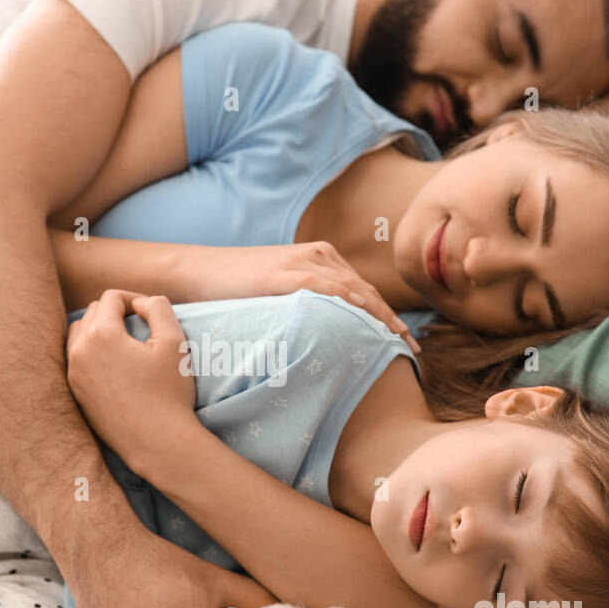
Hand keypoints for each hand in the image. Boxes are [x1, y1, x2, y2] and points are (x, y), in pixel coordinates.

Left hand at [66, 289, 196, 462]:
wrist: (157, 442)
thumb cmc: (169, 392)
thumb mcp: (174, 342)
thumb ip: (158, 308)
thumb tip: (140, 303)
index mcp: (100, 334)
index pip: (110, 298)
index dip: (134, 298)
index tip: (150, 313)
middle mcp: (79, 352)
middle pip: (91, 313)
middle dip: (115, 313)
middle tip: (141, 326)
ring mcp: (73, 375)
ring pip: (78, 335)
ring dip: (99, 330)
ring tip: (124, 342)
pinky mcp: (75, 394)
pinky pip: (76, 360)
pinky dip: (91, 353)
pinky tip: (113, 365)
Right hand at [182, 242, 420, 352]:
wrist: (195, 272)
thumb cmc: (234, 291)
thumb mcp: (279, 298)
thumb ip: (305, 308)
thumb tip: (327, 341)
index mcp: (320, 260)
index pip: (364, 292)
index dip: (388, 318)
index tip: (406, 345)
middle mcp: (317, 255)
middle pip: (366, 292)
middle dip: (391, 321)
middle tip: (412, 352)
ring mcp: (301, 261)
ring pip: (352, 290)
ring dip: (377, 316)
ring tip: (397, 342)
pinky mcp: (282, 273)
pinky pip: (324, 287)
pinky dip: (347, 302)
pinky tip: (364, 319)